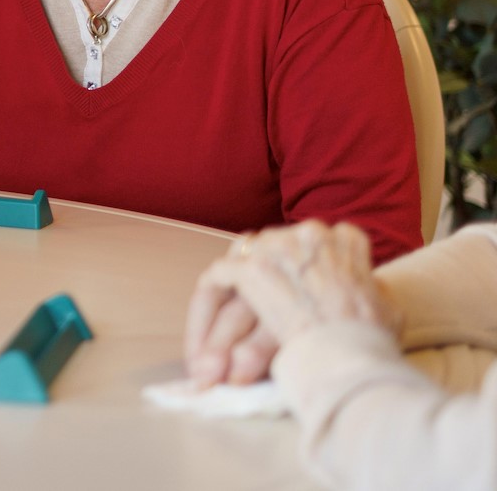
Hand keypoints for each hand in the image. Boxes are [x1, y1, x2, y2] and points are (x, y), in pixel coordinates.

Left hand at [185, 221, 398, 386]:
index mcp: (342, 239)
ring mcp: (277, 247)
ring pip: (238, 268)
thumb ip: (369, 289)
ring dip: (222, 311)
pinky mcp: (252, 267)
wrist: (354, 355)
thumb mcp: (386, 307)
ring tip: (211, 350)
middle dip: (251, 296)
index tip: (280, 303)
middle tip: (237, 330)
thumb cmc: (375, 341)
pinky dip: (204, 313)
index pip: (304, 250)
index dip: (289, 277)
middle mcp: (307, 233)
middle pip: (266, 257)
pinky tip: (201, 341)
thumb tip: (368, 291)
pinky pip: (217, 280)